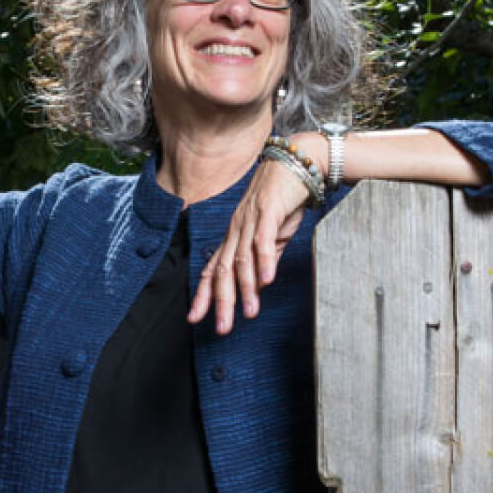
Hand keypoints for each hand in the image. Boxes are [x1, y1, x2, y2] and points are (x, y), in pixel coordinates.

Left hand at [187, 156, 311, 334]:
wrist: (297, 164)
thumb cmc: (283, 200)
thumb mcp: (273, 236)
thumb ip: (265, 258)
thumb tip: (261, 282)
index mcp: (234, 237)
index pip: (212, 270)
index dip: (202, 295)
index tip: (195, 319)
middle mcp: (236, 231)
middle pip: (222, 271)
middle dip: (220, 302)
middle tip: (221, 328)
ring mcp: (250, 221)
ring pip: (241, 260)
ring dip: (245, 289)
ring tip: (249, 312)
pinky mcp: (267, 212)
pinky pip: (263, 240)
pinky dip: (263, 261)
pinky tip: (266, 281)